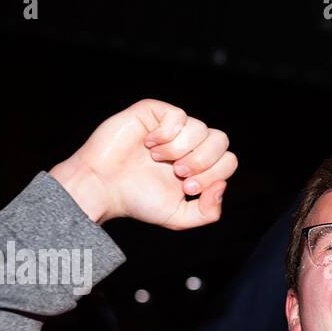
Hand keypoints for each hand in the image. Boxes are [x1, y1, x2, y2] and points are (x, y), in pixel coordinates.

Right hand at [48, 99, 238, 227]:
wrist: (103, 187)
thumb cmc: (138, 201)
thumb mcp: (179, 217)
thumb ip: (208, 212)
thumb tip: (222, 186)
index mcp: (200, 166)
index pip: (228, 161)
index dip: (213, 175)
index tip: (186, 188)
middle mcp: (189, 144)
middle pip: (221, 140)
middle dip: (202, 161)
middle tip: (178, 173)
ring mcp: (172, 127)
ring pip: (200, 128)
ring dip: (180, 149)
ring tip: (157, 160)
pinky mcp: (153, 113)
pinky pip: (177, 115)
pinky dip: (166, 133)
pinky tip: (150, 145)